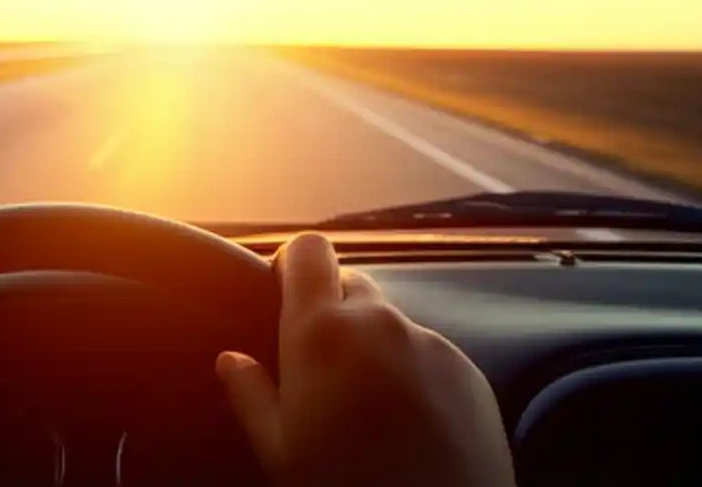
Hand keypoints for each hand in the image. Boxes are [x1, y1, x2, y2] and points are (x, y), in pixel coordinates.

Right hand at [216, 234, 514, 486]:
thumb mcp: (279, 452)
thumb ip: (251, 394)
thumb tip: (232, 360)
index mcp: (323, 332)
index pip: (310, 250)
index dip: (294, 263)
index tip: (283, 293)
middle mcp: (380, 323)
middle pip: (351, 285)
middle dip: (332, 313)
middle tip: (319, 369)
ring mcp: (432, 345)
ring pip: (391, 325)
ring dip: (374, 348)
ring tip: (365, 409)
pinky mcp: (469, 373)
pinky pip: (428, 355)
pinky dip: (412, 375)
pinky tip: (406, 425)